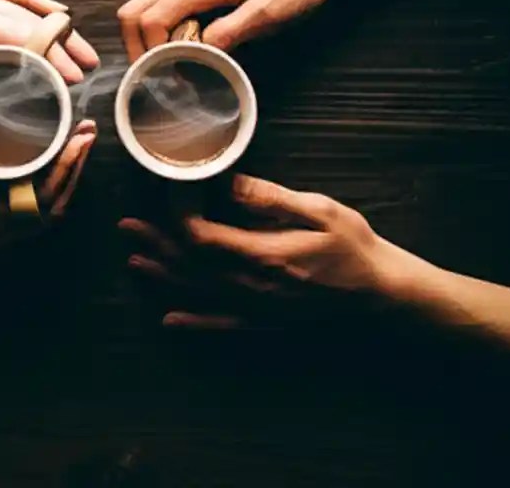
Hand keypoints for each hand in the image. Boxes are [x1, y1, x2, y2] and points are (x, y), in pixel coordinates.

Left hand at [0, 0, 99, 134]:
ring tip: (84, 47)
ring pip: (27, 4)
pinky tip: (59, 14)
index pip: (15, 37)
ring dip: (57, 25)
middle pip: (29, 21)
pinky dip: (39, 2)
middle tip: (90, 71)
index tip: (73, 77)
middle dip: (62, 46)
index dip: (48, 56)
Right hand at [0, 120, 96, 249]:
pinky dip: (46, 198)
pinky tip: (51, 174)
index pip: (45, 190)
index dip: (69, 162)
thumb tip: (3, 120)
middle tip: (86, 136)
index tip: (81, 134)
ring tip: (75, 152)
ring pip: (46, 217)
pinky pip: (30, 222)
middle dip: (75, 171)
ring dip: (64, 185)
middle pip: (56, 207)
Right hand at [117, 0, 358, 59]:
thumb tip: (199, 51)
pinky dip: (161, 24)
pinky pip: (160, 0)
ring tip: (174, 61)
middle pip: (132, 10)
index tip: (167, 76)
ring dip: (149, 37)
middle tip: (158, 75)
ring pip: (142, 4)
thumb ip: (231, 32)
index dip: (150, 54)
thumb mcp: (269, 14)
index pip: (149, 20)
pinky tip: (187, 40)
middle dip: (137, 47)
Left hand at [119, 174, 431, 328]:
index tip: (172, 191)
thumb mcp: (318, 210)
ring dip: (164, 276)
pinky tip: (169, 320)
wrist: (382, 295)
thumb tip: (230, 182)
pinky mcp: (266, 323)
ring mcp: (257, 310)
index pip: (202, 237)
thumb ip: (270, 198)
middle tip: (127, 226)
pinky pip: (220, 325)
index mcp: (263, 256)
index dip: (179, 215)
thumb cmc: (354, 248)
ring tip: (134, 260)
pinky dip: (193, 322)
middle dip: (157, 243)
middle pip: (191, 265)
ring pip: (198, 292)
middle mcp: (252, 288)